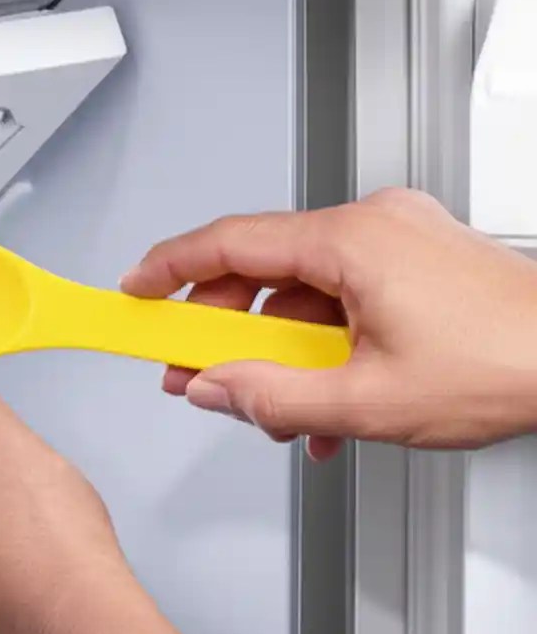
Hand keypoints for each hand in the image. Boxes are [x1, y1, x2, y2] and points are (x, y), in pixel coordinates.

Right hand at [121, 188, 536, 460]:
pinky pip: (343, 292)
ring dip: (281, 350)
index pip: (230, 241)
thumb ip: (274, 397)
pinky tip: (326, 398)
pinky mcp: (416, 257)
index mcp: (353, 241)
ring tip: (280, 409)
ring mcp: (397, 237)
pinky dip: (322, 341)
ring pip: (304, 288)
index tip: (134, 291)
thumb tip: (214, 388)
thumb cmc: (510, 363)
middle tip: (198, 374)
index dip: (169, 267)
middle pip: (262, 267)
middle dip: (226, 330)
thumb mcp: (370, 402)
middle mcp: (373, 224)